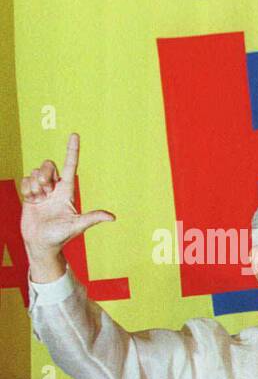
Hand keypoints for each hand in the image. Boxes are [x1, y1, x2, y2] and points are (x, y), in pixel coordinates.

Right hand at [19, 133, 114, 265]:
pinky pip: (25, 180)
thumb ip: (92, 218)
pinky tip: (31, 200)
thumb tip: (112, 217)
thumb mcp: (77, 225)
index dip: (72, 151)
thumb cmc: (61, 236)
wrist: (41, 243)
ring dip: (35, 185)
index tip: (75, 134)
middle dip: (44, 174)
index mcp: (68, 191)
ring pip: (35, 172)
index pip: (70, 166)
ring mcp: (42, 190)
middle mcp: (55, 188)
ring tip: (39, 199)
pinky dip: (27, 188)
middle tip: (45, 190)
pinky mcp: (30, 194)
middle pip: (48, 165)